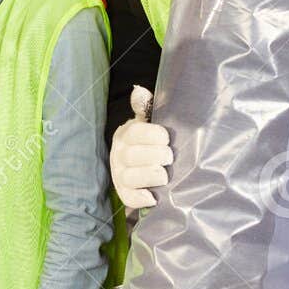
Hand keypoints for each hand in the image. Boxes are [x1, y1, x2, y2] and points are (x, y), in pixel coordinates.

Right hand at [110, 85, 171, 210]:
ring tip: (164, 176)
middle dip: (156, 156)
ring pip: (130, 177)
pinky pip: (128, 198)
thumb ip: (145, 108)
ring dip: (150, 176)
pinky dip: (140, 198)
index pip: (135, 133)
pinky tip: (153, 197)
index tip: (167, 138)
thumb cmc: (148, 141)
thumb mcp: (147, 122)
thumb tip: (139, 90)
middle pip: (132, 156)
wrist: (138, 162)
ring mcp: (120, 174)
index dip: (153, 135)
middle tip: (169, 157)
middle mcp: (119, 154)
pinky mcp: (124, 192)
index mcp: (126, 135)